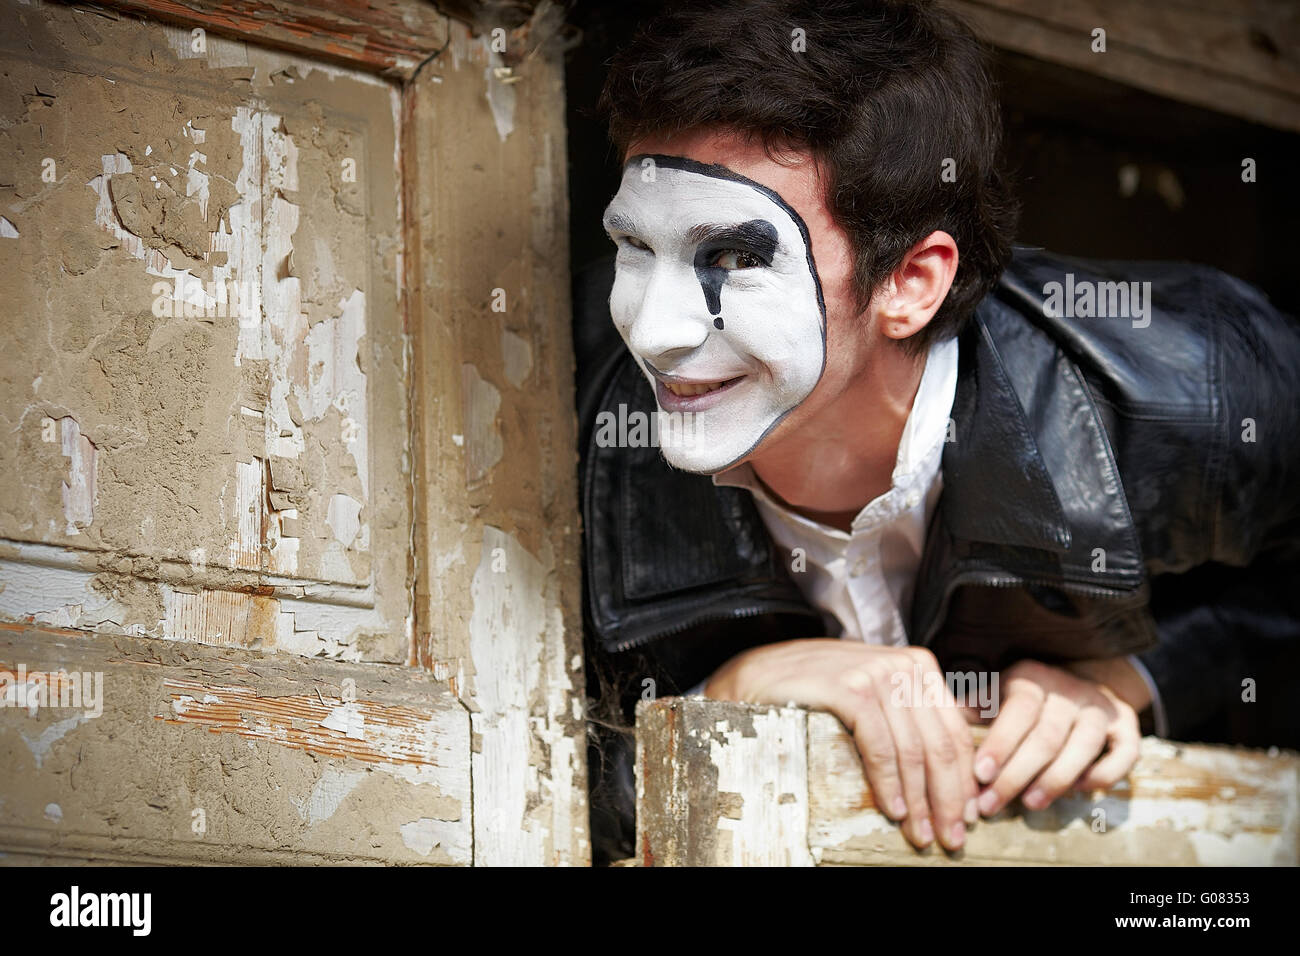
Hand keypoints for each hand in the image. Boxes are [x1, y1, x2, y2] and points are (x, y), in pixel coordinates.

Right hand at [706, 639, 977, 850]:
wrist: (761, 673)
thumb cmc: (819, 689)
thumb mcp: (875, 692)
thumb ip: (912, 712)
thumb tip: (958, 760)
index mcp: (918, 666)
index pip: (954, 732)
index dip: (965, 780)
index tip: (969, 817)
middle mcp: (903, 666)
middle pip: (940, 744)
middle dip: (949, 798)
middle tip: (951, 838)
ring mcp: (875, 675)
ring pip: (913, 750)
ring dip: (920, 800)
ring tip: (921, 833)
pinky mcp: (849, 689)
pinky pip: (880, 746)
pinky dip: (889, 783)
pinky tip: (892, 810)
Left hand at [973, 658, 1143, 816]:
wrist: (1085, 678)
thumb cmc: (1029, 696)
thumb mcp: (1001, 691)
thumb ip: (976, 707)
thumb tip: (941, 722)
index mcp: (1034, 678)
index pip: (1019, 709)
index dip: (1000, 743)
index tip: (980, 774)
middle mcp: (1070, 691)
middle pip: (1047, 735)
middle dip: (1018, 774)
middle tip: (993, 803)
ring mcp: (1102, 709)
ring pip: (1084, 745)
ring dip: (1056, 779)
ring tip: (1030, 803)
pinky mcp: (1128, 728)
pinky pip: (1125, 754)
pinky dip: (1104, 774)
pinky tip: (1080, 790)